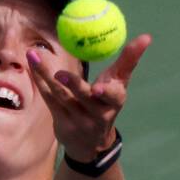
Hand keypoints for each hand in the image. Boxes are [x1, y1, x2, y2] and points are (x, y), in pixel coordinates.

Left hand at [27, 33, 151, 159]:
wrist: (90, 143)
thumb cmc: (107, 103)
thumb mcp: (119, 84)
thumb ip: (129, 61)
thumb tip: (146, 36)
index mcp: (114, 103)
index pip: (114, 97)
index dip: (107, 93)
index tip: (99, 89)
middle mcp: (97, 114)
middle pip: (84, 97)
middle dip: (73, 85)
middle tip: (60, 73)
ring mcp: (78, 121)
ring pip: (61, 96)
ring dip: (46, 75)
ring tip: (34, 55)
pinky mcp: (61, 123)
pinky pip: (49, 100)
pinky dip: (41, 82)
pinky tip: (33, 65)